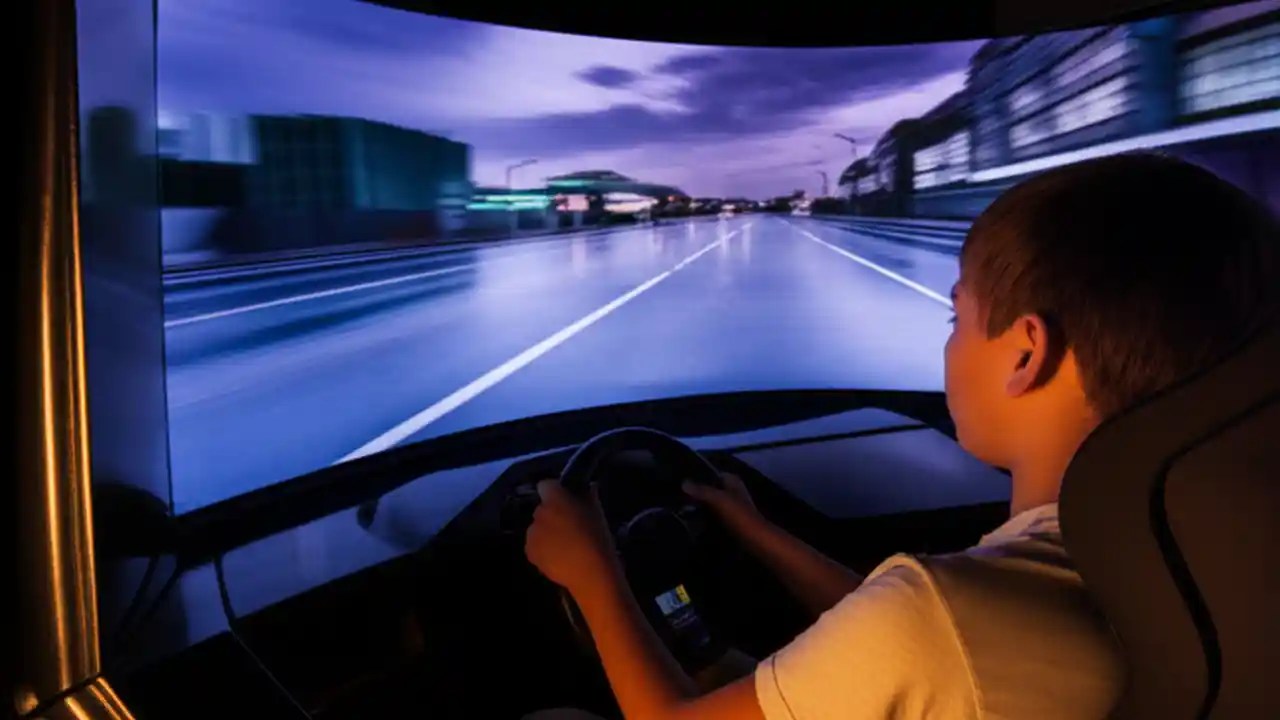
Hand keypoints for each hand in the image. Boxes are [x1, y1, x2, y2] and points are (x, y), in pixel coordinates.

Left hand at [525, 480, 617, 594]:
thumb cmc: (597, 537)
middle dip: (553, 513)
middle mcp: (539, 513)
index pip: (546, 485)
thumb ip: (587, 495)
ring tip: (564, 544)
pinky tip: (558, 556)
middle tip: (569, 525)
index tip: (566, 500)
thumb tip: (586, 487)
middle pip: (542, 508)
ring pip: (538, 528)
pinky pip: (535, 544)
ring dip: (547, 531)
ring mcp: (532, 534)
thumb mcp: (597, 511)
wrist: (591, 571)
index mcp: (554, 499)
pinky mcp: (530, 552)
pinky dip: (543, 548)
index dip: (555, 491)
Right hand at [682, 472, 763, 532]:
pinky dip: (705, 519)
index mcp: (733, 481)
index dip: (700, 475)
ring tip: (680, 508)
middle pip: (712, 489)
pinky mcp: (730, 523)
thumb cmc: (738, 515)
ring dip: (700, 507)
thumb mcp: (718, 499)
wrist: (754, 540)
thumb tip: (683, 482)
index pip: (714, 474)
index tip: (682, 480)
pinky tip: (692, 522)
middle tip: (678, 495)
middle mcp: (734, 492)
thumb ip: (701, 490)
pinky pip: (713, 517)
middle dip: (698, 492)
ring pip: (712, 504)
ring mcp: (732, 508)